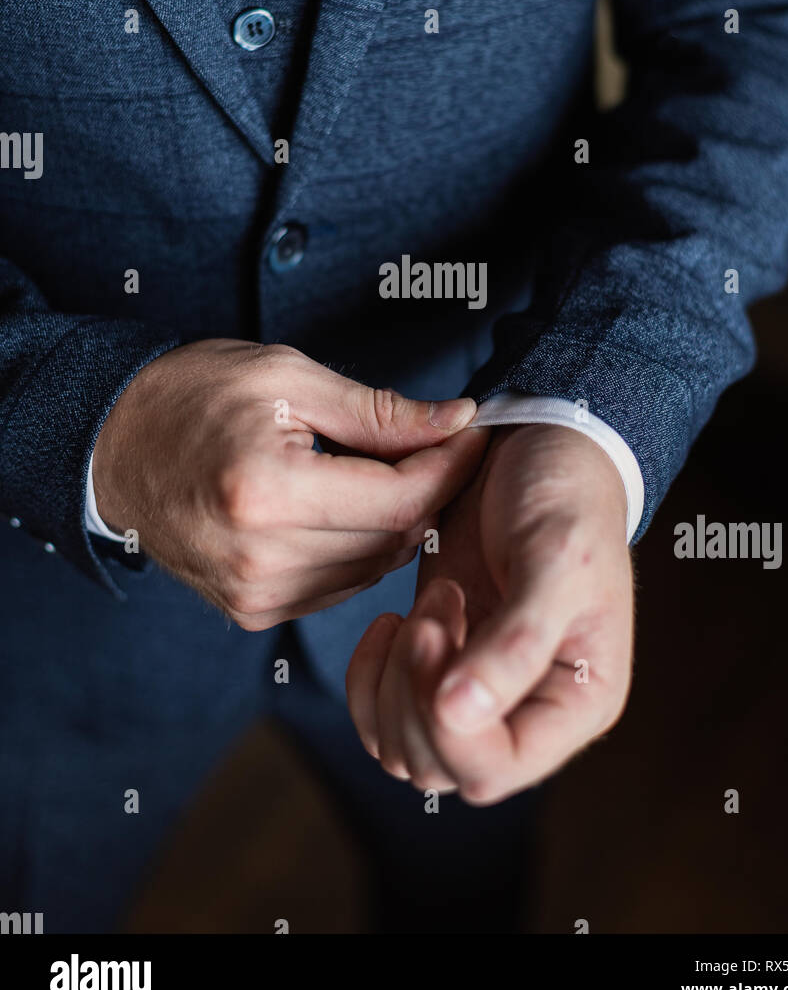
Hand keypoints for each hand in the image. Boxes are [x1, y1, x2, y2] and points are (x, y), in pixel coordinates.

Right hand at [91, 339, 486, 628]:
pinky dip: (359, 546)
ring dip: (397, 522)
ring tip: (387, 469)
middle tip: (440, 444)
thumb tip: (458, 421)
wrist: (113, 445)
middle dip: (430, 491)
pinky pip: (339, 584)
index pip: (401, 499)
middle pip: (394, 539)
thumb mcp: (287, 378)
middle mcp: (260, 558)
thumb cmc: (195, 395)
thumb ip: (379, 412)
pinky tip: (347, 505)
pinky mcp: (250, 611)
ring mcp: (254, 594)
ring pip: (374, 568)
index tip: (472, 432)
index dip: (450, 465)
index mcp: (267, 492)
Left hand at [347, 423, 633, 802]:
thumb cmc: (566, 497)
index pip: (495, 769)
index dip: (447, 722)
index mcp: (579, 700)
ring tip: (425, 605)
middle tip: (435, 603)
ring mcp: (480, 693)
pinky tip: (389, 621)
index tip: (437, 627)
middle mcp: (529, 712)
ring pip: (404, 749)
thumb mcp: (555, 559)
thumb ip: (516, 640)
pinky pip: (384, 715)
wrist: (539, 447)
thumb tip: (460, 716)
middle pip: (440, 765)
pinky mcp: (440, 667)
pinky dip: (370, 680)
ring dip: (392, 683)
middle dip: (415, 691)